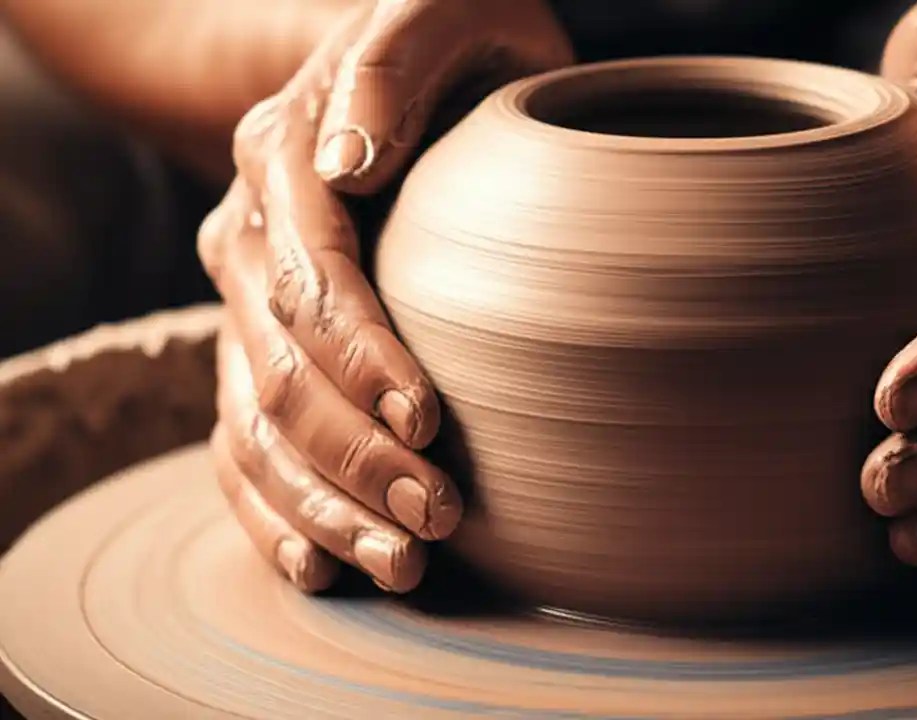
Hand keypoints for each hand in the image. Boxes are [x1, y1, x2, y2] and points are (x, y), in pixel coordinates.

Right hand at [198, 1, 572, 591]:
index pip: (313, 278)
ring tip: (402, 564)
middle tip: (437, 516)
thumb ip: (392, 65)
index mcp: (281, 156)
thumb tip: (347, 162)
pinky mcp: (258, 348)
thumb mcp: (441, 14)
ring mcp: (242, 302)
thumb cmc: (454, 40)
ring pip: (254, 424)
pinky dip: (273, 513)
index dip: (364, 358)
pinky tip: (319, 568)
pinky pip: (238, 444)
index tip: (429, 422)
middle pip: (280, 370)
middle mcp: (246, 237)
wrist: (407, 59)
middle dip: (353, 455)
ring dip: (322, 505)